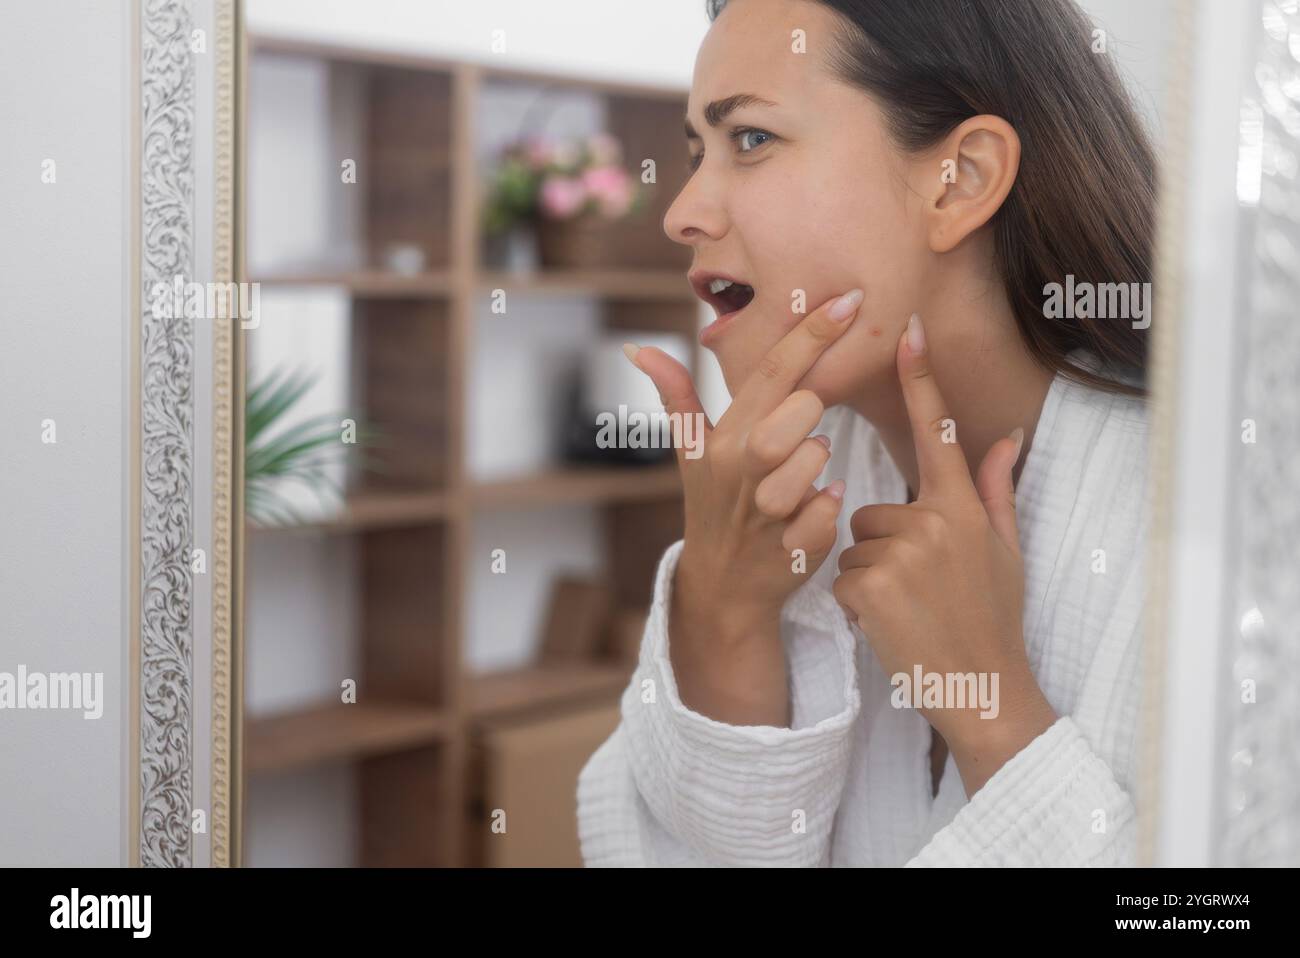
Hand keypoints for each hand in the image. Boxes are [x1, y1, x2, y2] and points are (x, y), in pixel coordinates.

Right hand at [627, 288, 863, 639]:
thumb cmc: (714, 506)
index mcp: (724, 439)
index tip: (849, 299)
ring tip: (799, 481)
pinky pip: (831, 509)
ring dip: (818, 466)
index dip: (811, 332)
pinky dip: (829, 508)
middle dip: (809, 416)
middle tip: (798, 435)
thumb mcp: (691, 452)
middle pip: (800, 412)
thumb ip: (676, 395)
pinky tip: (812, 512)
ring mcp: (767, 511)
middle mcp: (742, 471)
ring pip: (817, 459)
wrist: (723, 586)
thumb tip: (638, 348)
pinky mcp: (795, 546)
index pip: (771, 372)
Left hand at [833, 313, 1056, 795]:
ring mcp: (900, 553)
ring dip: (869, 574)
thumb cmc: (992, 617)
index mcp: (962, 509)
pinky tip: (890, 622)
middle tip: (918, 587)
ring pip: (853, 544)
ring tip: (906, 606)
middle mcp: (932, 522)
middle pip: (871, 509)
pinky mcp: (869, 584)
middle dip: (882, 545)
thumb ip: (994, 491)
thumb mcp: (1003, 552)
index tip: (907, 332)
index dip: (920, 381)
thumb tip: (1006, 439)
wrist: (981, 686)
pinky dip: (857, 602)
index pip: (936, 433)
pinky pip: (841, 575)